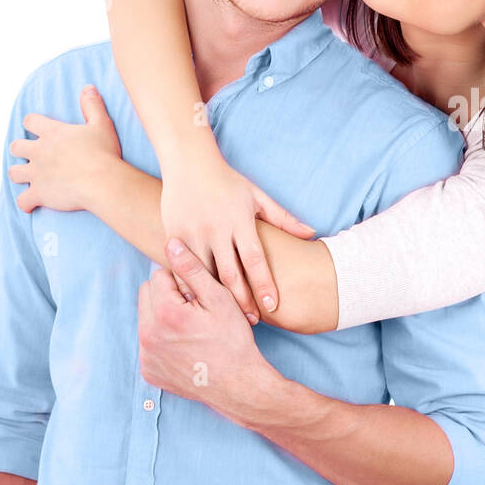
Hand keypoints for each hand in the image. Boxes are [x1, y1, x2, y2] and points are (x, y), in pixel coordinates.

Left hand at [9, 85, 120, 213]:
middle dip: (20, 150)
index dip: (32, 124)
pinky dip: (26, 203)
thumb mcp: (101, 124)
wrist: (102, 182)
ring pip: (14, 173)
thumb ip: (92, 105)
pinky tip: (31, 204)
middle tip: (31, 155)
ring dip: (19, 175)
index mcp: (52, 133)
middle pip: (16, 147)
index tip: (37, 128)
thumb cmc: (103, 153)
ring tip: (28, 179)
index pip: (31, 121)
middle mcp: (39, 151)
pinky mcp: (39, 193)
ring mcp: (37, 173)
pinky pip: (23, 201)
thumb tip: (88, 87)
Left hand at [137, 237, 269, 419]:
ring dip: (163, 317)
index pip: (159, 276)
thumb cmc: (233, 340)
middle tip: (195, 310)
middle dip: (167, 296)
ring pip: (147, 319)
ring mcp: (146, 355)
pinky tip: (186, 347)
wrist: (238, 386)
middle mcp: (148, 334)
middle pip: (147, 295)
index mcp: (164, 312)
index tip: (199, 297)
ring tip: (192, 329)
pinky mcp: (148, 371)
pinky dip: (163, 341)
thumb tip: (171, 244)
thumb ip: (192, 269)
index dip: (182, 282)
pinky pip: (148, 344)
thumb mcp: (220, 299)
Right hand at [160, 147, 313, 325]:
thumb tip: (311, 233)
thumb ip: (283, 218)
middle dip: (242, 301)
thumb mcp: (257, 196)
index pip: (255, 260)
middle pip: (230, 274)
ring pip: (204, 275)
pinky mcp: (173, 235)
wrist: (188, 162)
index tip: (273, 306)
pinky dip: (190, 285)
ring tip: (226, 317)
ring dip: (214, 297)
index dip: (264, 284)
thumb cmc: (228, 181)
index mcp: (239, 221)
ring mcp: (191, 233)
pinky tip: (197, 302)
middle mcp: (215, 229)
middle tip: (252, 322)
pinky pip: (181, 268)